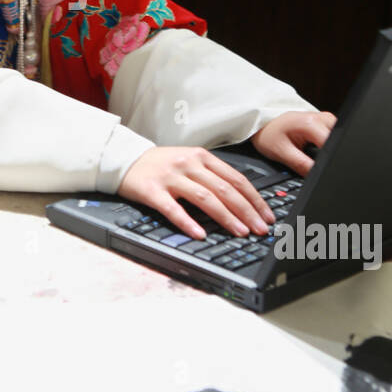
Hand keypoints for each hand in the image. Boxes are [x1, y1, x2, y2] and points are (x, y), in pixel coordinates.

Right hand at [117, 145, 275, 240]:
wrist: (124, 158)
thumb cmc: (160, 164)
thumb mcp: (189, 161)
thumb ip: (212, 176)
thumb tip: (241, 200)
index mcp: (201, 157)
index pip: (235, 179)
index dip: (254, 199)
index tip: (267, 216)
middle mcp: (188, 164)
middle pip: (224, 189)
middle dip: (247, 211)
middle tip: (260, 229)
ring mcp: (170, 177)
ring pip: (204, 198)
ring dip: (226, 217)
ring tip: (240, 232)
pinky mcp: (152, 191)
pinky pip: (173, 209)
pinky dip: (188, 223)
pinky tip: (200, 234)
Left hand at [250, 111, 336, 176]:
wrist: (264, 123)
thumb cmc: (269, 134)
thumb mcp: (282, 152)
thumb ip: (301, 165)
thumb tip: (317, 176)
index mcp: (311, 124)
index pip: (331, 146)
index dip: (327, 161)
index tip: (318, 168)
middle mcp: (321, 118)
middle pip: (337, 142)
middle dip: (329, 155)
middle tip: (310, 159)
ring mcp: (325, 119)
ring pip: (336, 139)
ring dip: (327, 150)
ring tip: (309, 152)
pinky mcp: (325, 122)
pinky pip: (332, 136)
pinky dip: (325, 145)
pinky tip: (313, 148)